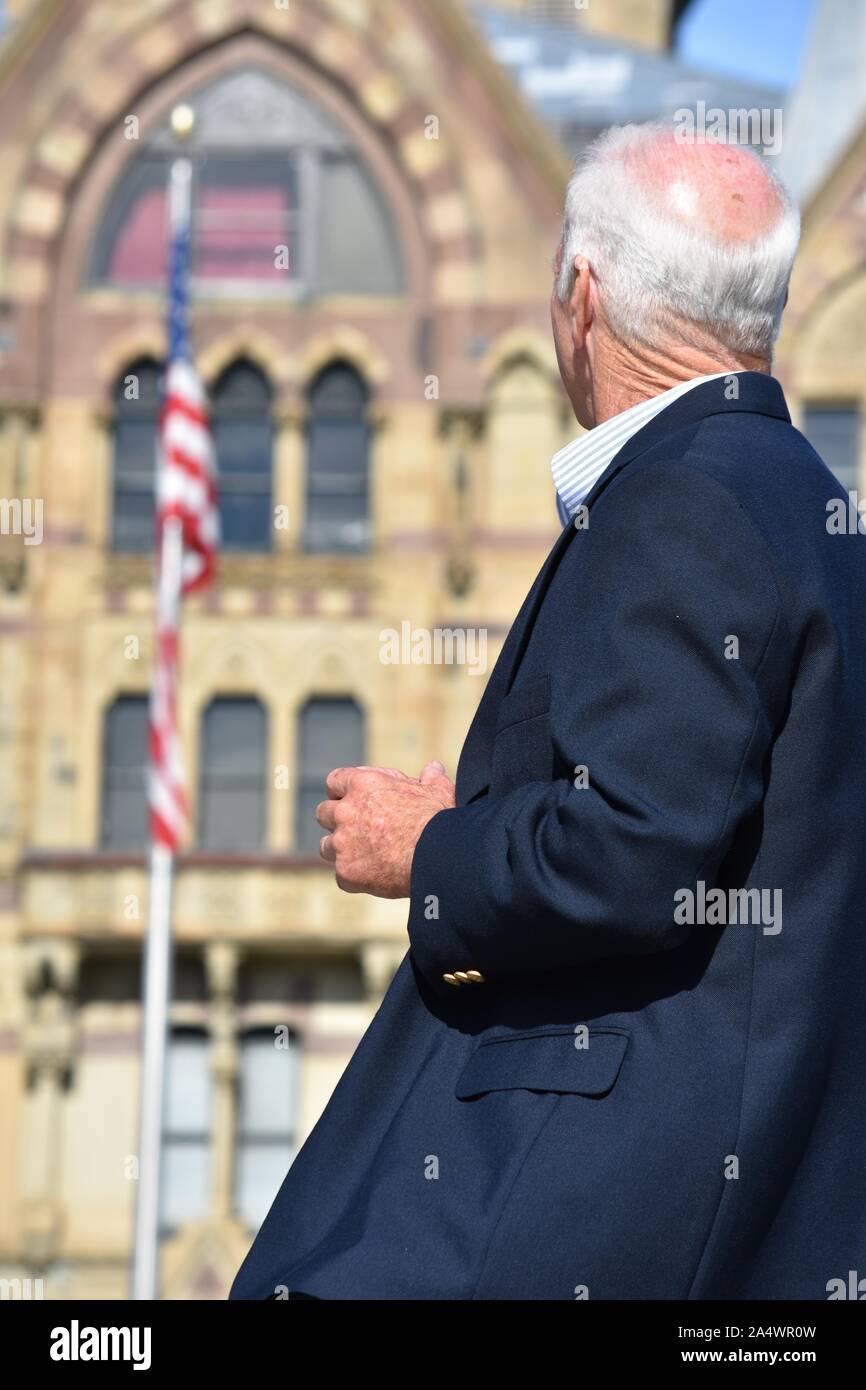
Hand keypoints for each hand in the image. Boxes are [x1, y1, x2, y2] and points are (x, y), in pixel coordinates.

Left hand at [316, 761, 455, 897]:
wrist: (438, 857)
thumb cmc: (438, 821)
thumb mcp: (438, 791)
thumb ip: (430, 778)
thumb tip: (434, 769)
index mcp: (363, 785)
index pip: (334, 782)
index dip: (343, 791)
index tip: (353, 800)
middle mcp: (345, 812)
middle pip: (323, 813)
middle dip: (337, 820)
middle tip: (357, 829)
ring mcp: (342, 844)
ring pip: (327, 846)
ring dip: (341, 849)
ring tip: (365, 855)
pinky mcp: (346, 872)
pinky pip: (342, 875)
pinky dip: (355, 876)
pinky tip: (375, 876)